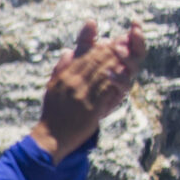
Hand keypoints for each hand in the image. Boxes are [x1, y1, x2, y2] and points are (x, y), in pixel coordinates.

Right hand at [33, 19, 144, 160]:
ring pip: (104, 73)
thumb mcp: (52, 87)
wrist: (51, 137)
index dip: (101, 47)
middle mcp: (73, 83)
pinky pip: (108, 90)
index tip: (112, 42)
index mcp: (65, 77)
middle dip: (112, 51)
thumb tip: (69, 50)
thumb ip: (61, 67)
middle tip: (125, 44)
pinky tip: (125, 75)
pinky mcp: (91, 108)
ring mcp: (83, 95)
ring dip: (118, 63)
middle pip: (97, 61)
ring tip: (128, 56)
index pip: (85, 56)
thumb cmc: (53, 113)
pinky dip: (117, 81)